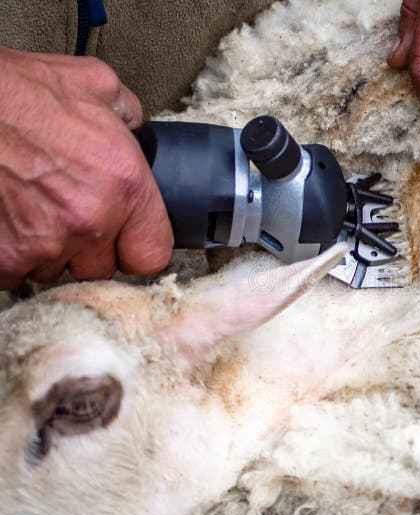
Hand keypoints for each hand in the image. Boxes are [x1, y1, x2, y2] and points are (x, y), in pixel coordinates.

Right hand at [0, 46, 171, 287]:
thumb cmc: (14, 91)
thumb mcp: (91, 83)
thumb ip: (126, 116)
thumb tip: (137, 130)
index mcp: (123, 185)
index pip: (151, 254)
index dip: (134, 246)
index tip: (122, 236)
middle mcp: (90, 221)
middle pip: (100, 267)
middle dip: (85, 247)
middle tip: (61, 210)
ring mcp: (43, 245)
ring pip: (54, 271)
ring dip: (45, 249)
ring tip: (26, 207)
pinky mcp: (2, 259)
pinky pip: (14, 274)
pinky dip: (8, 254)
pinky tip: (3, 219)